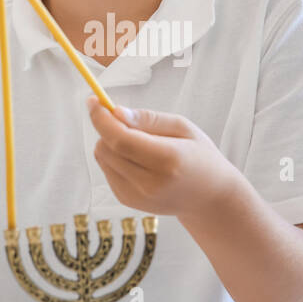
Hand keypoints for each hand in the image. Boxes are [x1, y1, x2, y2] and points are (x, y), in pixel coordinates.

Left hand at [86, 95, 242, 219]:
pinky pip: (107, 169)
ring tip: (139, 143)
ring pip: (102, 158)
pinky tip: (137, 159)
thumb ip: (149, 119)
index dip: (102, 119)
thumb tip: (117, 112)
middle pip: (106, 148)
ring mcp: (137, 195)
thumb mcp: (183, 127)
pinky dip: (115, 158)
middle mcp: (150, 182)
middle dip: (106, 127)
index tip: (94, 101)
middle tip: (123, 119)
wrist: (208, 197)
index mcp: (168, 160)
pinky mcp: (128, 201)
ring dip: (110, 143)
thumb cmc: (199, 156)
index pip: (121, 139)